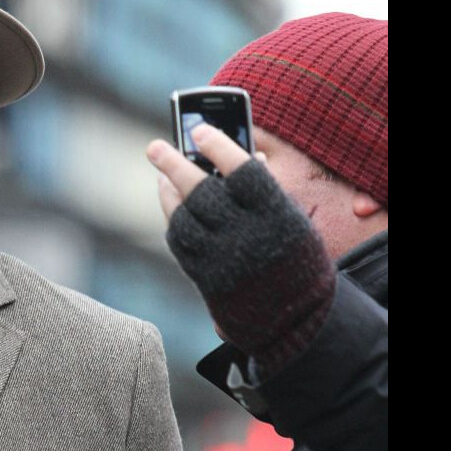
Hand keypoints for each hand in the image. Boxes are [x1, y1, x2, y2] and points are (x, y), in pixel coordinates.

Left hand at [144, 125, 332, 370]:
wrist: (293, 319)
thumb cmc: (295, 259)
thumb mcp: (293, 221)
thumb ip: (268, 191)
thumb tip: (249, 155)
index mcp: (274, 216)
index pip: (241, 171)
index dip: (218, 147)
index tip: (200, 131)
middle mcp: (245, 237)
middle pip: (201, 194)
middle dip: (174, 166)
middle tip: (155, 147)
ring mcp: (222, 260)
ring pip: (182, 219)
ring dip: (168, 194)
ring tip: (161, 174)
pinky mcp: (205, 278)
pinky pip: (179, 244)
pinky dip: (173, 221)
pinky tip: (172, 206)